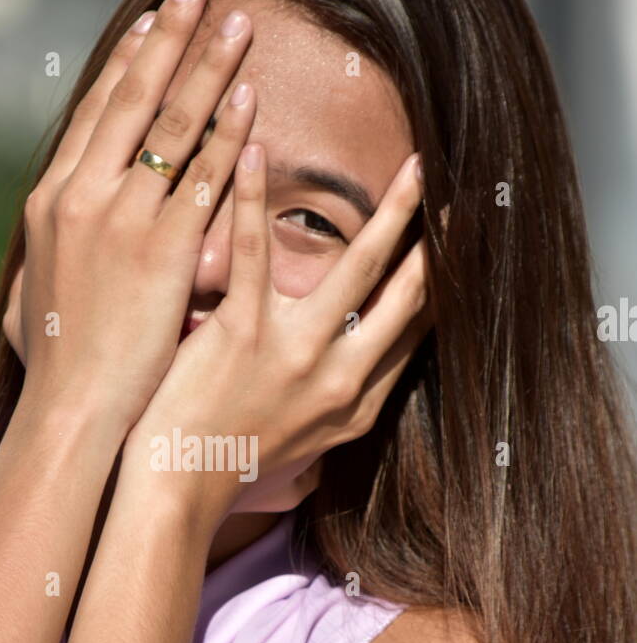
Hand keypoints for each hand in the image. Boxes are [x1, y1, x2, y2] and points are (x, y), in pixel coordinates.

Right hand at [5, 0, 258, 430]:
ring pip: (171, 129)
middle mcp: (79, 196)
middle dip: (169, 40)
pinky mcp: (161, 251)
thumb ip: (53, 253)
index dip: (127, 64)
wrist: (69, 410)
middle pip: (132, 100)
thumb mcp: (34, 294)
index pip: (95, 114)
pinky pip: (201, 181)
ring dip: (208, 72)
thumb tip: (54, 234)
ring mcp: (120, 220)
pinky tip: (249, 103)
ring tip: (239, 27)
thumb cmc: (55, 363)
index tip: (153, 23)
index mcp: (50, 201)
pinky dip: (226, 137)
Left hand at [120, 140, 431, 526]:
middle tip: (466, 194)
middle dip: (444, 241)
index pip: (416, 332)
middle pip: (410, 296)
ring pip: (361, 267)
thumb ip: (335, 403)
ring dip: (396, 211)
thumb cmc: (228, 467)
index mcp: (357, 404)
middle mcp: (341, 379)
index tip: (463, 246)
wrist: (177, 495)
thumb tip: (357, 374)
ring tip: (417, 165)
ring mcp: (295, 355)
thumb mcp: (304, 447)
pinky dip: (251, 195)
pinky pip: (254, 252)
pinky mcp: (242, 336)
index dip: (444, 284)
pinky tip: (252, 147)